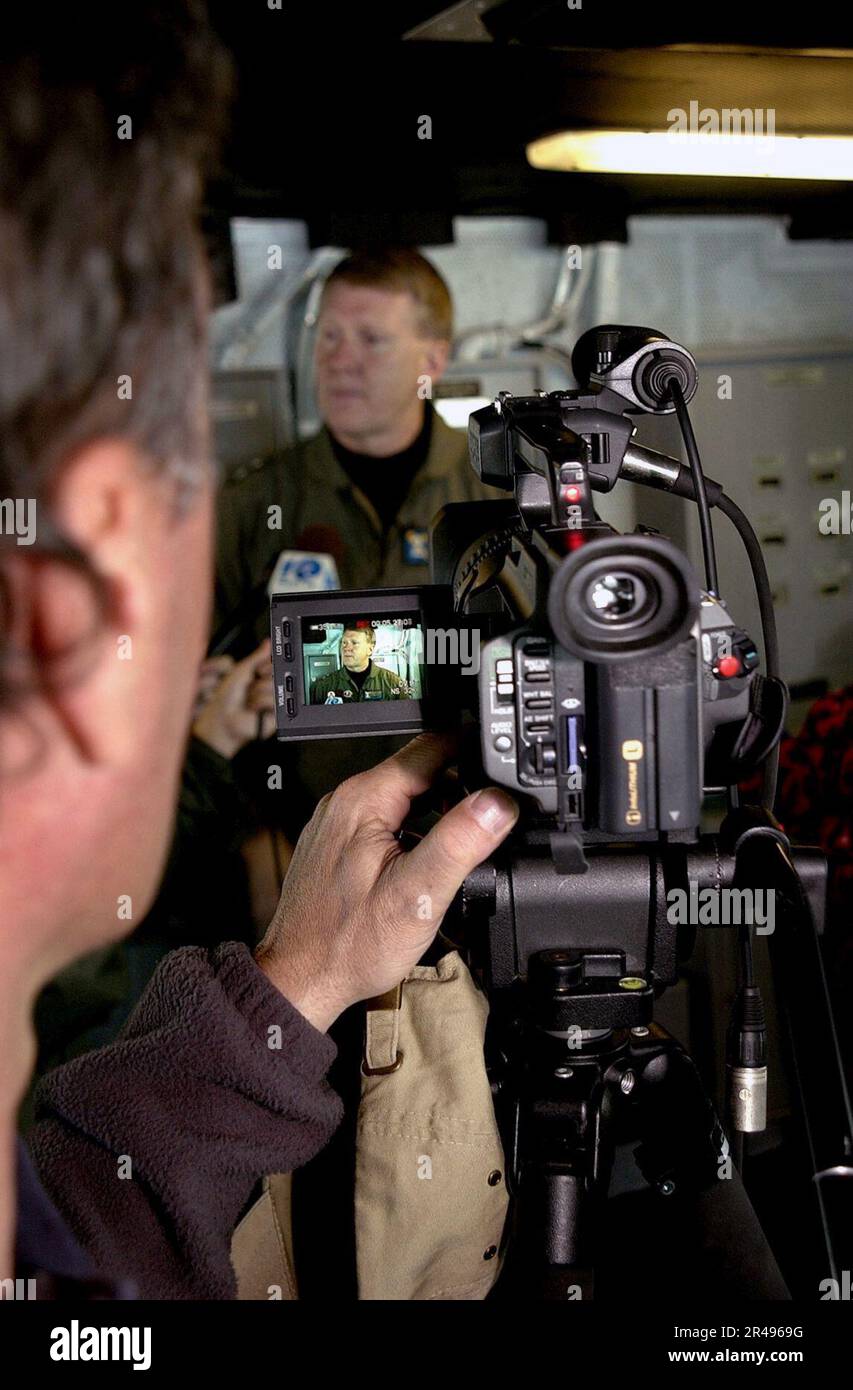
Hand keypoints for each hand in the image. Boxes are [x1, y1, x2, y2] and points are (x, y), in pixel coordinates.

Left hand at [191, 639, 274, 759]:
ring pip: (275, 688)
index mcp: (262, 678)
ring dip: (257, 694)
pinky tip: (254, 710)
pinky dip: (261, 704)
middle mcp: (269, 690)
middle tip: (250, 688)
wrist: (223, 720)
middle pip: (278, 676)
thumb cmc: (226, 699)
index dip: (267, 666)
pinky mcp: (276, 716)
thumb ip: (257, 657)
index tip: (258, 671)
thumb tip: (268, 643)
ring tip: (249, 701)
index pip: (276, 666)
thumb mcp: (241, 671)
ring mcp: (273, 703)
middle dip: (261, 680)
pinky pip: (275, 702)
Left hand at [254, 733, 518, 1031]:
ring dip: (438, 807)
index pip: (430, 748)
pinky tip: (429, 858)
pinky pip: (385, 819)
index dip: (472, 748)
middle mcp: (345, 803)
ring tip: (471, 834)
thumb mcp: (417, 893)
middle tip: (497, 806)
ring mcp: (338, 823)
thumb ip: (460, 841)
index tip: (503, 757)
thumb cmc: (348, 945)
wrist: (302, 980)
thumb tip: (496, 802)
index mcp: (364, 800)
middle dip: (460, 780)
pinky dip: (414, 828)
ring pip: (402, 796)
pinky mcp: (337, 845)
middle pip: (417, 770)